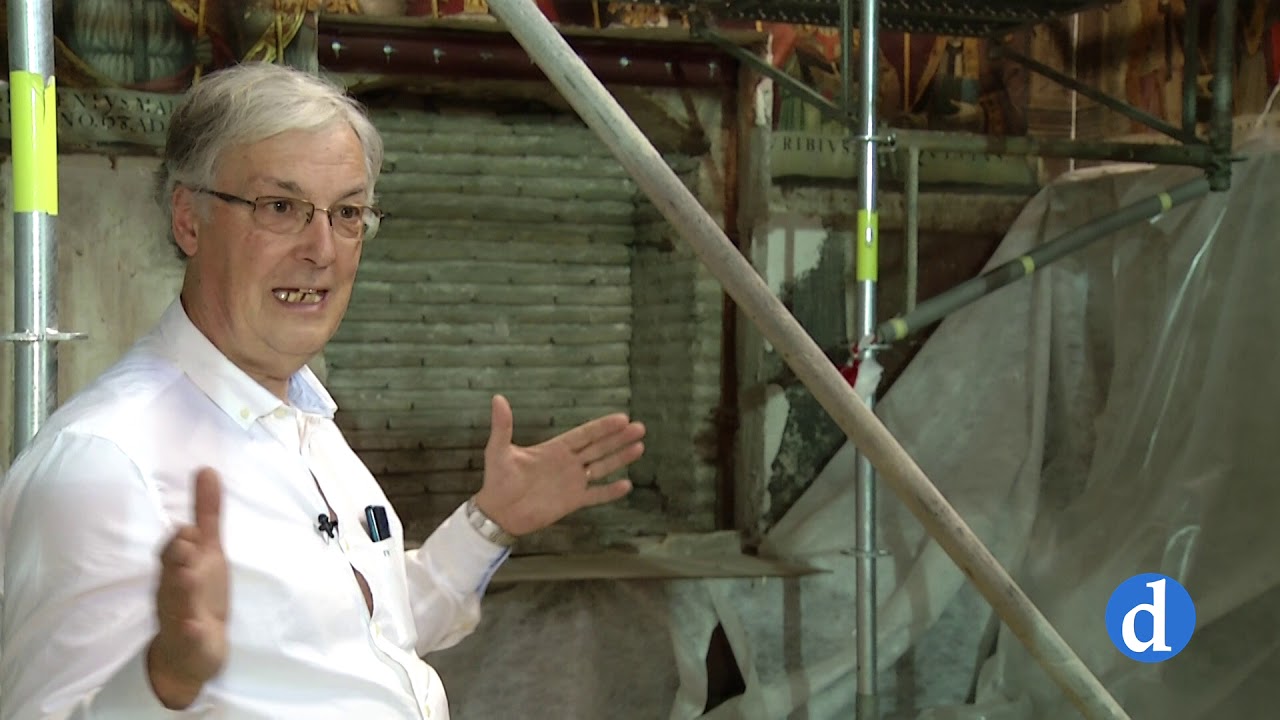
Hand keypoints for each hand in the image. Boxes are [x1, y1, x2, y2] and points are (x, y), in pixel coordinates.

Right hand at [146, 468, 228, 708]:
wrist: (189, 648)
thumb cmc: (198, 590)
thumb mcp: (208, 550)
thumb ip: (207, 513)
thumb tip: (208, 469)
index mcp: (177, 566)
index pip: (174, 549)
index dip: (182, 540)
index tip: (189, 529)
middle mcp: (172, 588)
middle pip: (170, 571)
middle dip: (177, 558)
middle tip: (185, 544)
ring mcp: (179, 615)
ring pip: (176, 601)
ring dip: (181, 588)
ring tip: (188, 576)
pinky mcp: (190, 640)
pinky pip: (188, 636)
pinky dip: (191, 631)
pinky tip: (197, 626)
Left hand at [473, 395, 645, 536]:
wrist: (498, 513)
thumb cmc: (497, 480)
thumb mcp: (499, 450)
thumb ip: (503, 426)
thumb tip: (497, 398)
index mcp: (555, 449)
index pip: (585, 434)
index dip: (603, 426)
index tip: (622, 418)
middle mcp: (568, 463)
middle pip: (599, 447)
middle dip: (619, 438)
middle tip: (640, 428)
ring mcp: (572, 482)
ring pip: (602, 467)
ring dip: (620, 458)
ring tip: (640, 447)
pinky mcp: (572, 502)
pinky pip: (596, 495)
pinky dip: (611, 492)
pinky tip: (627, 485)